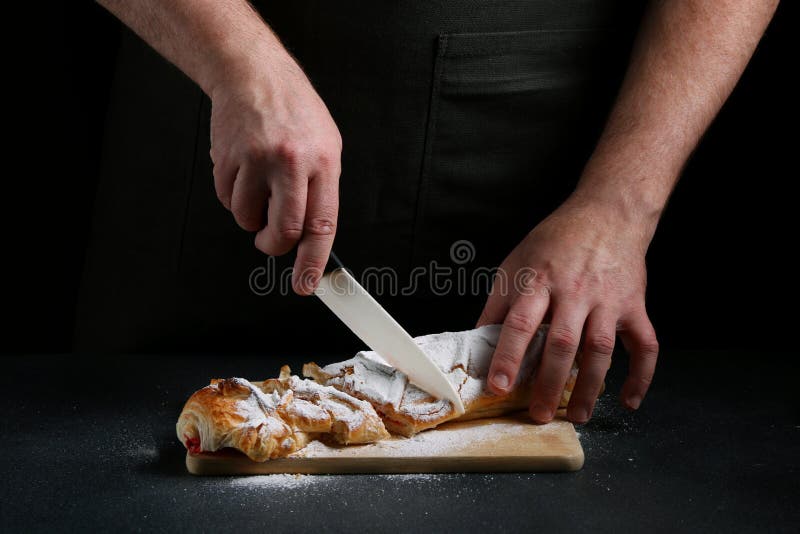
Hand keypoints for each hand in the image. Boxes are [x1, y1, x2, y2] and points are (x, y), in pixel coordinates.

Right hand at [209, 53, 341, 294]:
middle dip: (275, 246)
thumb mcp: (326, 147)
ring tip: (259, 189)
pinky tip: (243, 173)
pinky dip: (234, 198)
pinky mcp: (226, 159)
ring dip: (251, 218)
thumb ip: (321, 191)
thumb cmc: (295, 113)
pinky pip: (227, 200)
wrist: (254, 75)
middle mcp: (290, 162)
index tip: (306, 284)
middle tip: (271, 241)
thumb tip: (313, 237)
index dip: (313, 261)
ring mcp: (255, 160)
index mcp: (322, 162)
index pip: (321, 224)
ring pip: (248, 219)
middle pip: (283, 231)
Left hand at [477, 195, 658, 423]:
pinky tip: (629, 401)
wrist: (608, 213)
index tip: (499, 386)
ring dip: (589, 387)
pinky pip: (644, 345)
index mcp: (539, 279)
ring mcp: (608, 299)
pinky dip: (641, 376)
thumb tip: (477, 342)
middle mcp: (575, 291)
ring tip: (577, 415)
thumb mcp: (516, 262)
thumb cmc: (556, 241)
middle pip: (561, 343)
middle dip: (549, 383)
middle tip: (538, 414)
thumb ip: (498, 303)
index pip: (520, 322)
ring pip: (601, 350)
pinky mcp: (634, 305)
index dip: (508, 356)